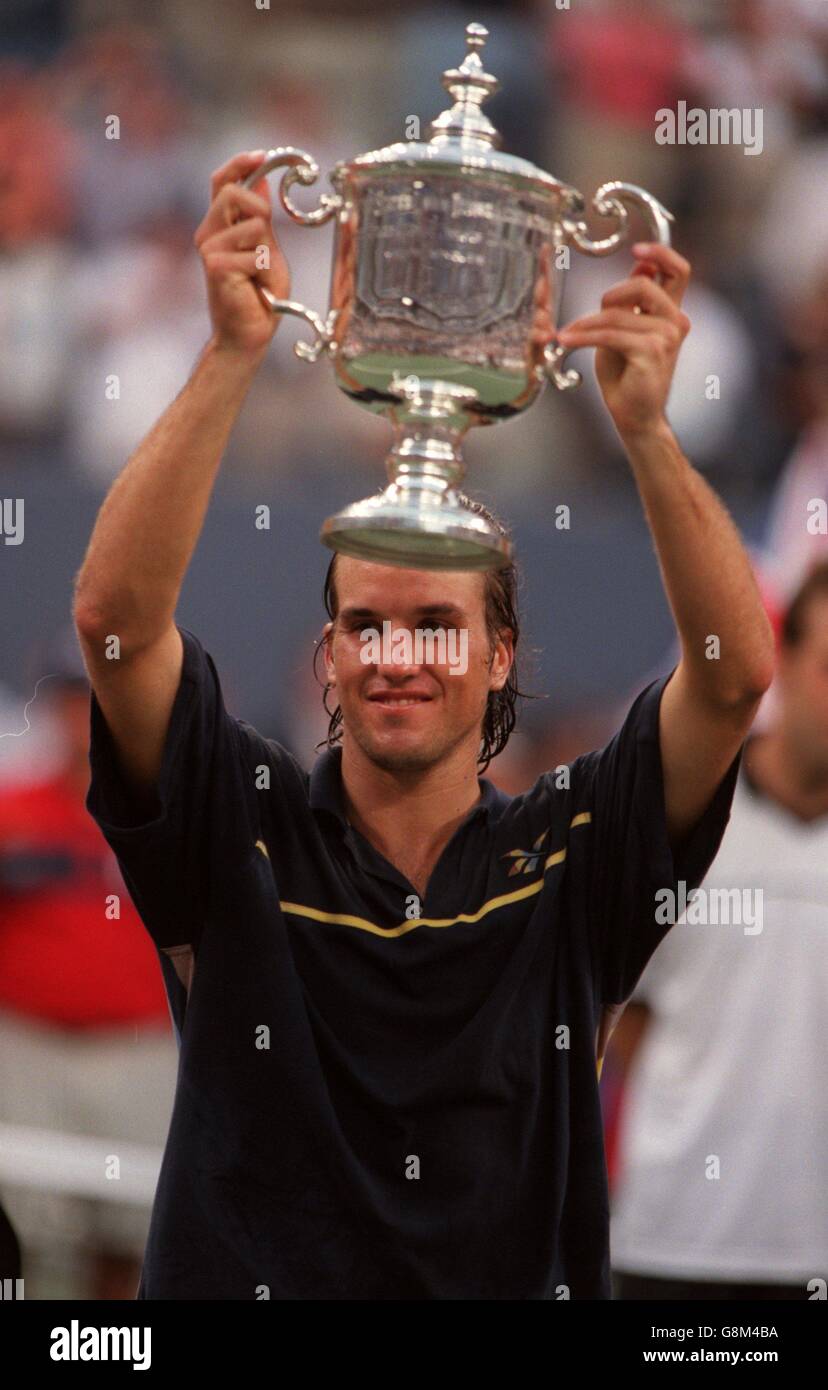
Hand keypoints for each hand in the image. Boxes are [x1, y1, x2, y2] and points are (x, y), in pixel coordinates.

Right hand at [193, 150, 291, 355]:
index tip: (263, 156)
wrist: (249, 334)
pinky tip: (255, 287)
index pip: (222, 180)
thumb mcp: (267, 249)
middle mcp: (208, 233)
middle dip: (261, 211)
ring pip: (251, 224)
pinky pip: (255, 252)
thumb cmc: (259, 296)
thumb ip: (261, 220)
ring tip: (259, 275)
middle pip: (233, 191)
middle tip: (266, 242)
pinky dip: (264, 270)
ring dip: (266, 251)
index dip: (241, 163)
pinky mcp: (215, 266)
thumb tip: (261, 182)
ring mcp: (208, 248)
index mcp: (220, 225)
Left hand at [557, 243, 691, 438]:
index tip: (636, 249)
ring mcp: (666, 337)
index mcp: (671, 313)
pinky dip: (583, 336)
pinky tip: (567, 340)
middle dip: (611, 294)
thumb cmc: (627, 375)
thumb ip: (632, 302)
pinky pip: (610, 334)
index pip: (679, 270)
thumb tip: (641, 266)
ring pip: (619, 313)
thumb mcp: (625, 329)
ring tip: (567, 334)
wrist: (634, 416)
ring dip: (587, 323)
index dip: (661, 252)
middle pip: (644, 284)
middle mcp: (675, 321)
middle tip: (592, 313)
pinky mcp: (651, 352)